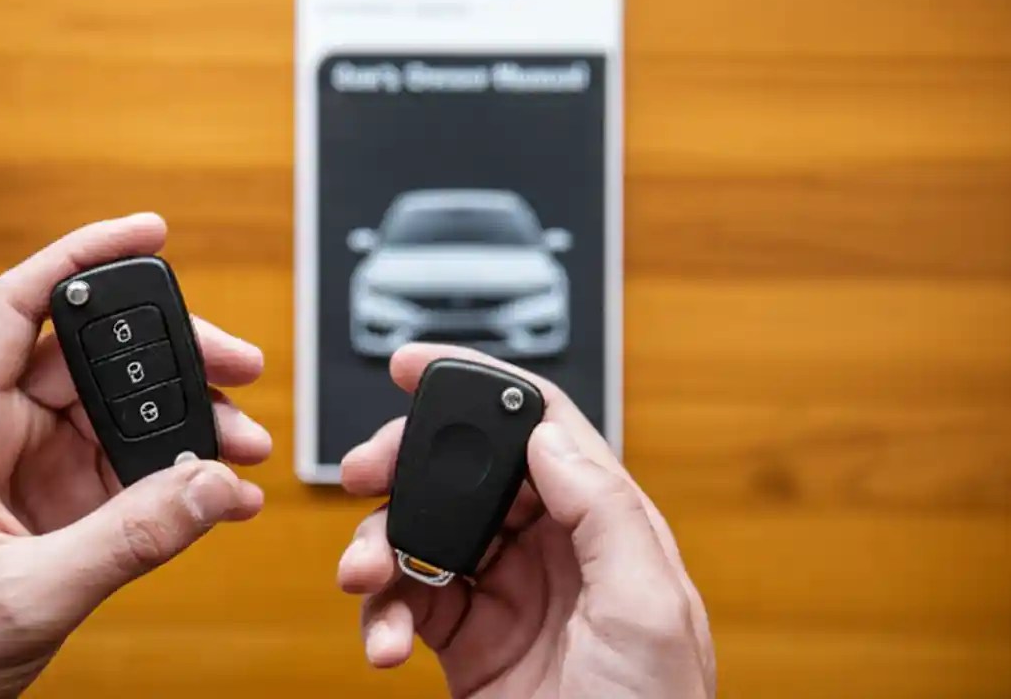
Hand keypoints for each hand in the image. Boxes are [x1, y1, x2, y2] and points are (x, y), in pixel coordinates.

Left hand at [0, 213, 272, 698]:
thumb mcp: (30, 592)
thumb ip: (131, 538)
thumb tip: (216, 486)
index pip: (19, 307)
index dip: (81, 258)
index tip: (147, 233)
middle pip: (94, 357)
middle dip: (174, 355)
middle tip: (241, 365)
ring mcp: (33, 466)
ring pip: (123, 411)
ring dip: (189, 420)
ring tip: (245, 443)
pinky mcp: (63, 502)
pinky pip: (132, 468)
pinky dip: (181, 474)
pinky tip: (222, 490)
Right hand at [337, 344, 714, 698]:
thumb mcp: (650, 608)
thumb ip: (603, 510)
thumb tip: (546, 431)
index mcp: (602, 521)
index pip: (537, 426)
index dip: (477, 384)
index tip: (414, 366)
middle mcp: (549, 548)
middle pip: (461, 473)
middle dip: (402, 466)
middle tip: (359, 473)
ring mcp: (503, 594)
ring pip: (420, 536)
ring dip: (377, 547)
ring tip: (361, 575)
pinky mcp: (466, 643)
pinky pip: (405, 606)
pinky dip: (381, 618)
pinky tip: (386, 645)